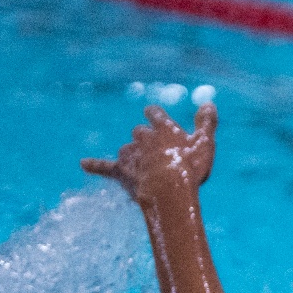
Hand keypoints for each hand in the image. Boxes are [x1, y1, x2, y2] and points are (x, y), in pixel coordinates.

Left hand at [82, 103, 217, 205]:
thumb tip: (209, 102)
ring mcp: (130, 153)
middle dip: (144, 138)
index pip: (155, 113)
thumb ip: (206, 123)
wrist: (168, 189)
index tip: (153, 113)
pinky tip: (83, 164)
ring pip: (127, 149)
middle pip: (139, 132)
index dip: (154, 114)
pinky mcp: (121, 171)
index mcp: (163, 128)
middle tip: (154, 150)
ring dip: (132, 154)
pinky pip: (104, 166)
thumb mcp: (205, 143)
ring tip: (142, 167)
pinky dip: (94, 165)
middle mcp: (143, 136)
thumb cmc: (189, 167)